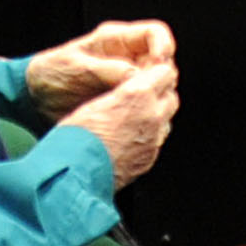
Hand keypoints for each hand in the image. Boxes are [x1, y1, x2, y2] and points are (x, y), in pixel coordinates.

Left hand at [28, 18, 172, 113]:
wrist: (32, 98)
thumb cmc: (49, 75)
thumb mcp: (76, 68)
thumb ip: (106, 70)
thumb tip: (136, 76)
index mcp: (116, 41)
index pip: (156, 34)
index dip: (164, 46)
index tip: (160, 64)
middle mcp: (128, 58)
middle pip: (162, 62)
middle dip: (160, 76)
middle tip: (148, 91)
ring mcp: (127, 80)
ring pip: (157, 85)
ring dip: (153, 96)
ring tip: (138, 108)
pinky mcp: (123, 100)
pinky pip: (145, 104)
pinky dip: (144, 111)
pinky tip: (134, 119)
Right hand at [63, 62, 177, 182]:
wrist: (74, 173)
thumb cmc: (75, 136)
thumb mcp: (94, 101)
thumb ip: (120, 93)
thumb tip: (128, 91)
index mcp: (137, 95)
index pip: (165, 73)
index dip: (156, 73)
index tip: (148, 74)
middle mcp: (152, 115)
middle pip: (171, 97)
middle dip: (161, 94)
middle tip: (144, 95)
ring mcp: (153, 139)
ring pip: (166, 120)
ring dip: (157, 116)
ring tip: (135, 117)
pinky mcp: (149, 159)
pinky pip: (156, 142)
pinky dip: (148, 136)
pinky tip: (130, 138)